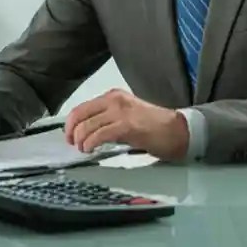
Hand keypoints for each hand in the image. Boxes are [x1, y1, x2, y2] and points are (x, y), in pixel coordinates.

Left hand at [64, 88, 188, 161]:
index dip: (70, 123)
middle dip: (71, 132)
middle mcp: (114, 100)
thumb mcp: (126, 116)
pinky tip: (91, 150)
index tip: (69, 135)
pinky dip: (90, 144)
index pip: (82, 107)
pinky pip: (99, 135)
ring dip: (81, 140)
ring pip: (87, 126)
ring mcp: (120, 112)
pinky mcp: (126, 126)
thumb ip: (107, 119)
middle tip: (73, 144)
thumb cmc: (154, 127)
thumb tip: (87, 131)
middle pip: (80, 115)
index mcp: (113, 96)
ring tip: (84, 149)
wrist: (178, 131)